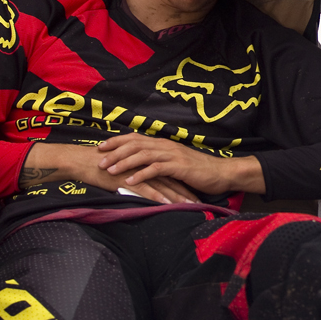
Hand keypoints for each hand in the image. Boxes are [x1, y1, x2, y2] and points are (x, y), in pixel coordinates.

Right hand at [21, 141, 201, 203]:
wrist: (80, 160)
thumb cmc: (99, 166)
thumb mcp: (122, 169)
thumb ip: (134, 174)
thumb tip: (145, 185)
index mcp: (144, 161)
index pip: (168, 173)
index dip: (183, 183)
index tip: (196, 194)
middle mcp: (143, 164)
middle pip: (170, 179)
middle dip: (186, 191)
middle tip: (201, 203)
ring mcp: (136, 171)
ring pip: (162, 185)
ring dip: (177, 196)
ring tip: (190, 207)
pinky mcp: (126, 178)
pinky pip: (145, 189)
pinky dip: (157, 197)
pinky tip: (168, 205)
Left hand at [97, 133, 263, 198]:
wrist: (221, 173)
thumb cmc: (198, 170)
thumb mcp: (175, 162)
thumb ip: (160, 160)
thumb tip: (142, 163)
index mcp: (163, 144)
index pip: (135, 138)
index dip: (117, 141)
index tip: (100, 147)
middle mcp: (166, 146)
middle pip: (135, 144)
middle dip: (115, 151)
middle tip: (98, 159)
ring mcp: (172, 156)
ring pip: (142, 155)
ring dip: (124, 162)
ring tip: (110, 170)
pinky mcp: (178, 168)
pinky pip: (156, 170)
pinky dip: (141, 175)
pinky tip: (129, 182)